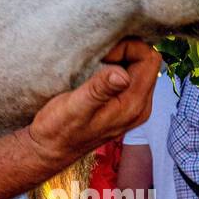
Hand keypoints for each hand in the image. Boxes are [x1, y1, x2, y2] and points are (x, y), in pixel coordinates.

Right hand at [26, 39, 159, 171]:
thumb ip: (99, 90)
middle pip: (147, 63)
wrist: (49, 151)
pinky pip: (130, 79)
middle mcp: (139, 107)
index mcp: (133, 105)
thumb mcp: (75, 107)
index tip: (103, 52)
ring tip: (95, 62)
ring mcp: (133, 108)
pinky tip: (96, 72)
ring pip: (139, 69)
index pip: (149, 60)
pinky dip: (117, 68)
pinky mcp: (123, 108)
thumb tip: (122, 74)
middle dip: (126, 51)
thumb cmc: (58, 129)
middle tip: (98, 55)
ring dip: (120, 59)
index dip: (128, 47)